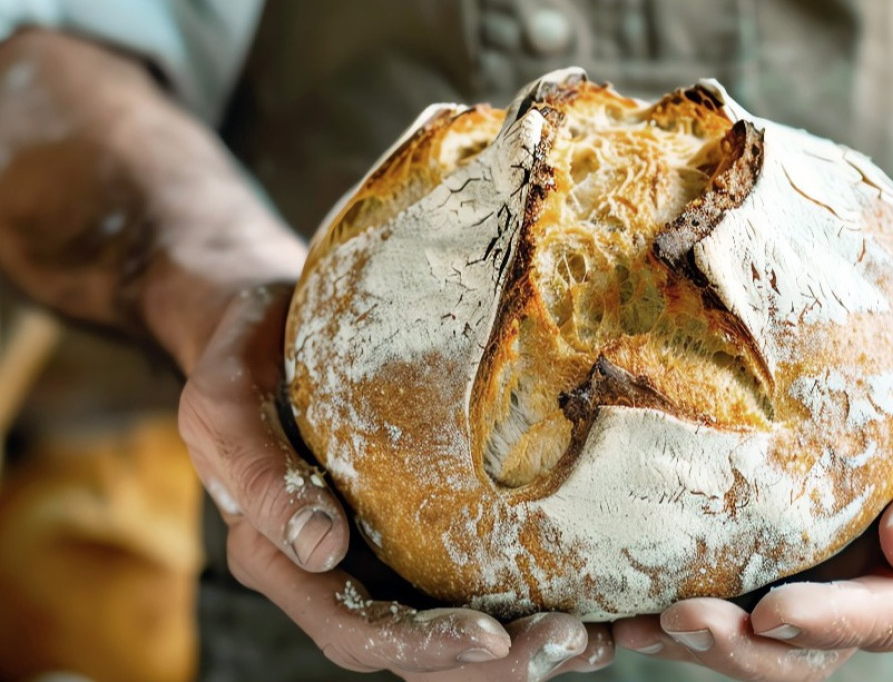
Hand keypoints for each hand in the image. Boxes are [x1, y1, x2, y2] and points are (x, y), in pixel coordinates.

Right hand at [178, 284, 613, 678]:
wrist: (270, 317)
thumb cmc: (243, 353)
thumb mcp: (223, 400)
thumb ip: (258, 474)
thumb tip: (321, 548)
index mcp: (282, 560)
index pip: (356, 630)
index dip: (423, 646)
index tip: (491, 639)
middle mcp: (338, 573)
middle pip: (419, 650)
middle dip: (497, 663)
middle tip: (573, 644)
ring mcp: (385, 553)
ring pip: (457, 626)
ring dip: (525, 646)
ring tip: (596, 641)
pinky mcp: (424, 524)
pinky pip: (478, 574)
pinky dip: (531, 594)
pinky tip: (592, 596)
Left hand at [612, 270, 892, 680]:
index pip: (888, 612)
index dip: (830, 623)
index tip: (770, 615)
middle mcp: (884, 569)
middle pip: (812, 642)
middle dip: (743, 648)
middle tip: (670, 624)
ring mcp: (835, 551)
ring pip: (767, 623)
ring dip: (704, 635)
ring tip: (630, 624)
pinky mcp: (796, 520)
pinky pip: (743, 567)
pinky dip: (690, 583)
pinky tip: (631, 586)